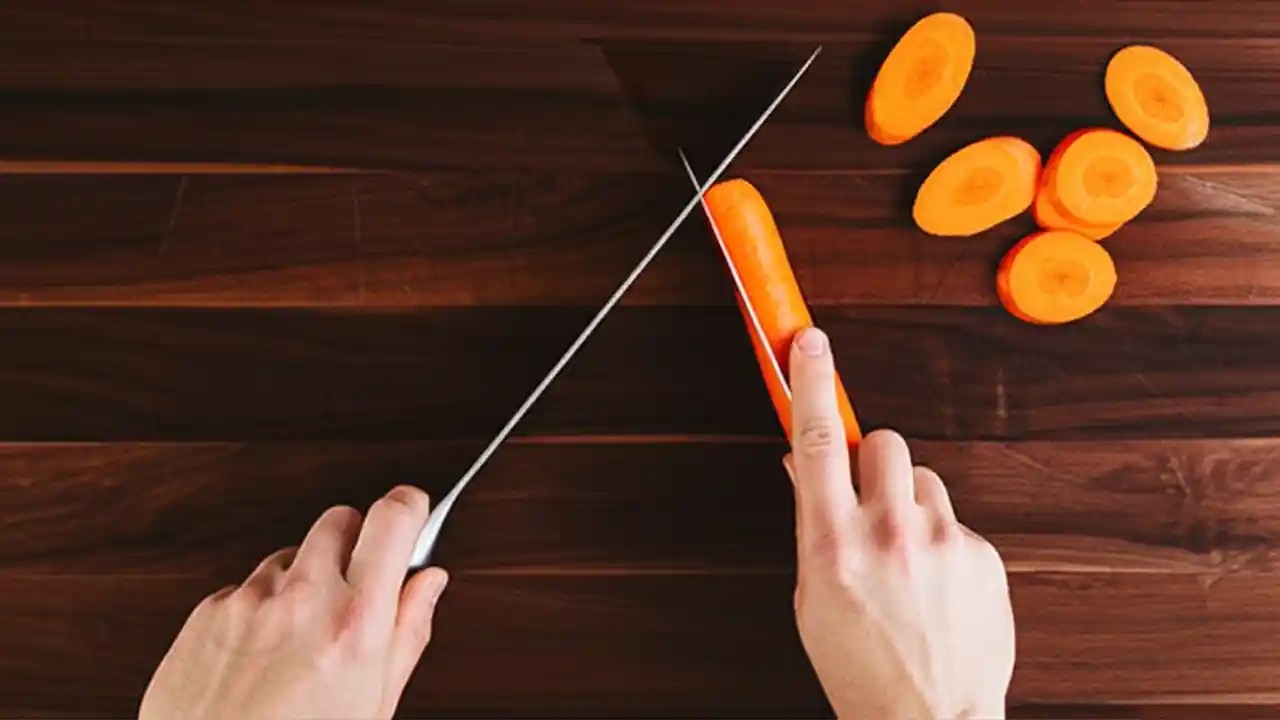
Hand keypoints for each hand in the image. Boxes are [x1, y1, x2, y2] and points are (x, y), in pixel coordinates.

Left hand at [140, 486, 449, 719]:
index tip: (413, 511)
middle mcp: (301, 599)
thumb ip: (408, 632)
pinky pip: (246, 587)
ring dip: (303, 580)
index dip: (409, 507)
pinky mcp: (207, 612)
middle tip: (356, 588)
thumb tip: (429, 582)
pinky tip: (262, 656)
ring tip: (300, 641)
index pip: (393, 518)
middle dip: (355, 543)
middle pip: (340, 519)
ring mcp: (249, 601)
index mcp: (354, 623)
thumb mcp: (374, 705)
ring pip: (290, 556)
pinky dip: (260, 610)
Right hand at [784, 328, 1014, 719]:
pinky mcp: (982, 554)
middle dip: (873, 460)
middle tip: (867, 499)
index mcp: (832, 546)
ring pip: (924, 481)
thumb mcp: (811, 598)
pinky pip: (955, 521)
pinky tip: (936, 585)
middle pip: (884, 444)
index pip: (818, 441)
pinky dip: (942, 542)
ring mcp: (942, 543)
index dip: (811, 382)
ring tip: (906, 560)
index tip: (807, 341)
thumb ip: (811, 526)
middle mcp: (889, 535)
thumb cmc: (861, 669)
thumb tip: (804, 469)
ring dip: (910, 505)